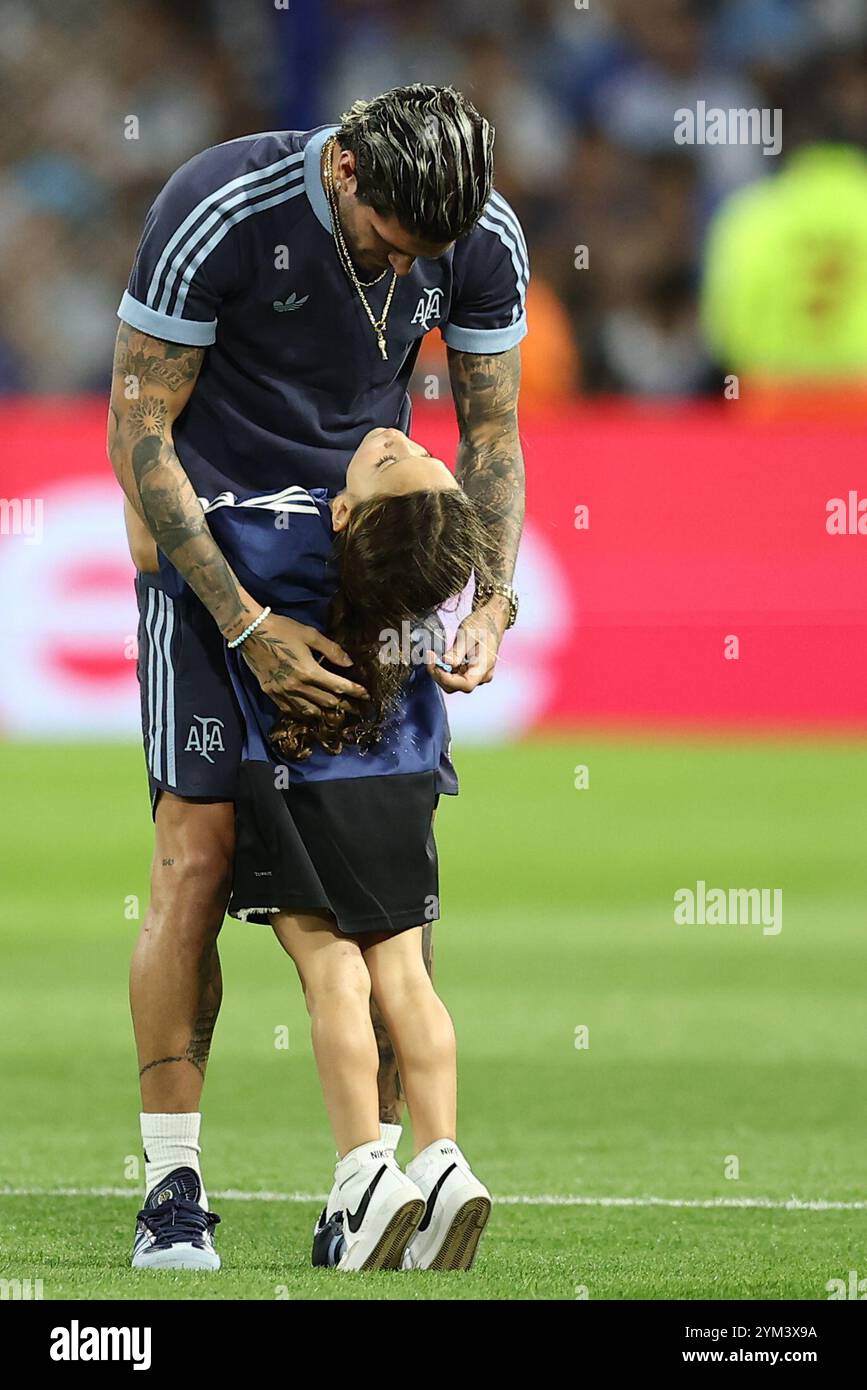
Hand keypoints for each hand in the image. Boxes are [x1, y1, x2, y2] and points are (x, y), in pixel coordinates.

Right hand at [239, 612, 367, 713]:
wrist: (250, 632)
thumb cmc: (282, 629)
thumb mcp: (309, 634)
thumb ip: (331, 650)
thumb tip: (349, 663)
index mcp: (309, 671)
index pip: (338, 686)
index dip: (355, 692)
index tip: (366, 696)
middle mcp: (297, 686)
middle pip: (327, 702)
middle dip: (344, 705)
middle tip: (355, 707)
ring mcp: (283, 693)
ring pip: (309, 711)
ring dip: (325, 713)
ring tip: (335, 714)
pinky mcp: (271, 694)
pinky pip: (290, 711)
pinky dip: (303, 714)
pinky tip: (311, 713)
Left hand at [428, 596, 508, 692]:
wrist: (491, 619)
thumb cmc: (482, 624)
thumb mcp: (467, 634)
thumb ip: (456, 652)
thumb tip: (445, 663)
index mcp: (484, 667)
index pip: (465, 684)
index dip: (447, 679)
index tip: (434, 664)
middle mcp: (482, 676)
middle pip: (457, 686)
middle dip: (439, 674)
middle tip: (429, 657)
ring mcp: (477, 675)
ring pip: (454, 683)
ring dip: (440, 672)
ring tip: (433, 656)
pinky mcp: (471, 671)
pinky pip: (455, 676)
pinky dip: (444, 670)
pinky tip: (439, 658)